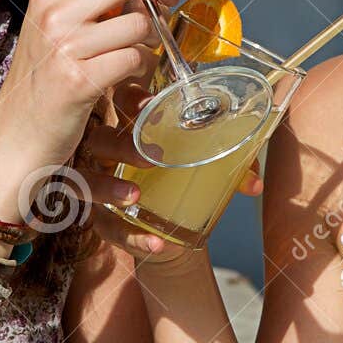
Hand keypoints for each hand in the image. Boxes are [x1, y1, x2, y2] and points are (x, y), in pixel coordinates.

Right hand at [0, 0, 174, 221]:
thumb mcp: (50, 36)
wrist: (13, 143)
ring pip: (138, 23)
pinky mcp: (80, 80)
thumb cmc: (39, 90)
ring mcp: (65, 47)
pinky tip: (128, 79)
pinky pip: (135, 59)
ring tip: (137, 56)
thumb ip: (82, 7)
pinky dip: (142, 68)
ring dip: (150, 41)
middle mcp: (53, 14)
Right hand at [79, 80, 262, 262]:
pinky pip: (108, 228)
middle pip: (101, 139)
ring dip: (110, 188)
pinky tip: (156, 242)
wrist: (172, 230)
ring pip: (88, 182)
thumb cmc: (186, 181)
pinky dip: (132, 236)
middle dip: (121, 144)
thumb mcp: (209, 168)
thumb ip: (232, 169)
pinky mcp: (104, 221)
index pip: (122, 101)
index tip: (149, 105)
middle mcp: (109, 154)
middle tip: (151, 156)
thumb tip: (253, 182)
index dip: (131, 100)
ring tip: (135, 197)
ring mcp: (101, 186)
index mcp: (134, 128)